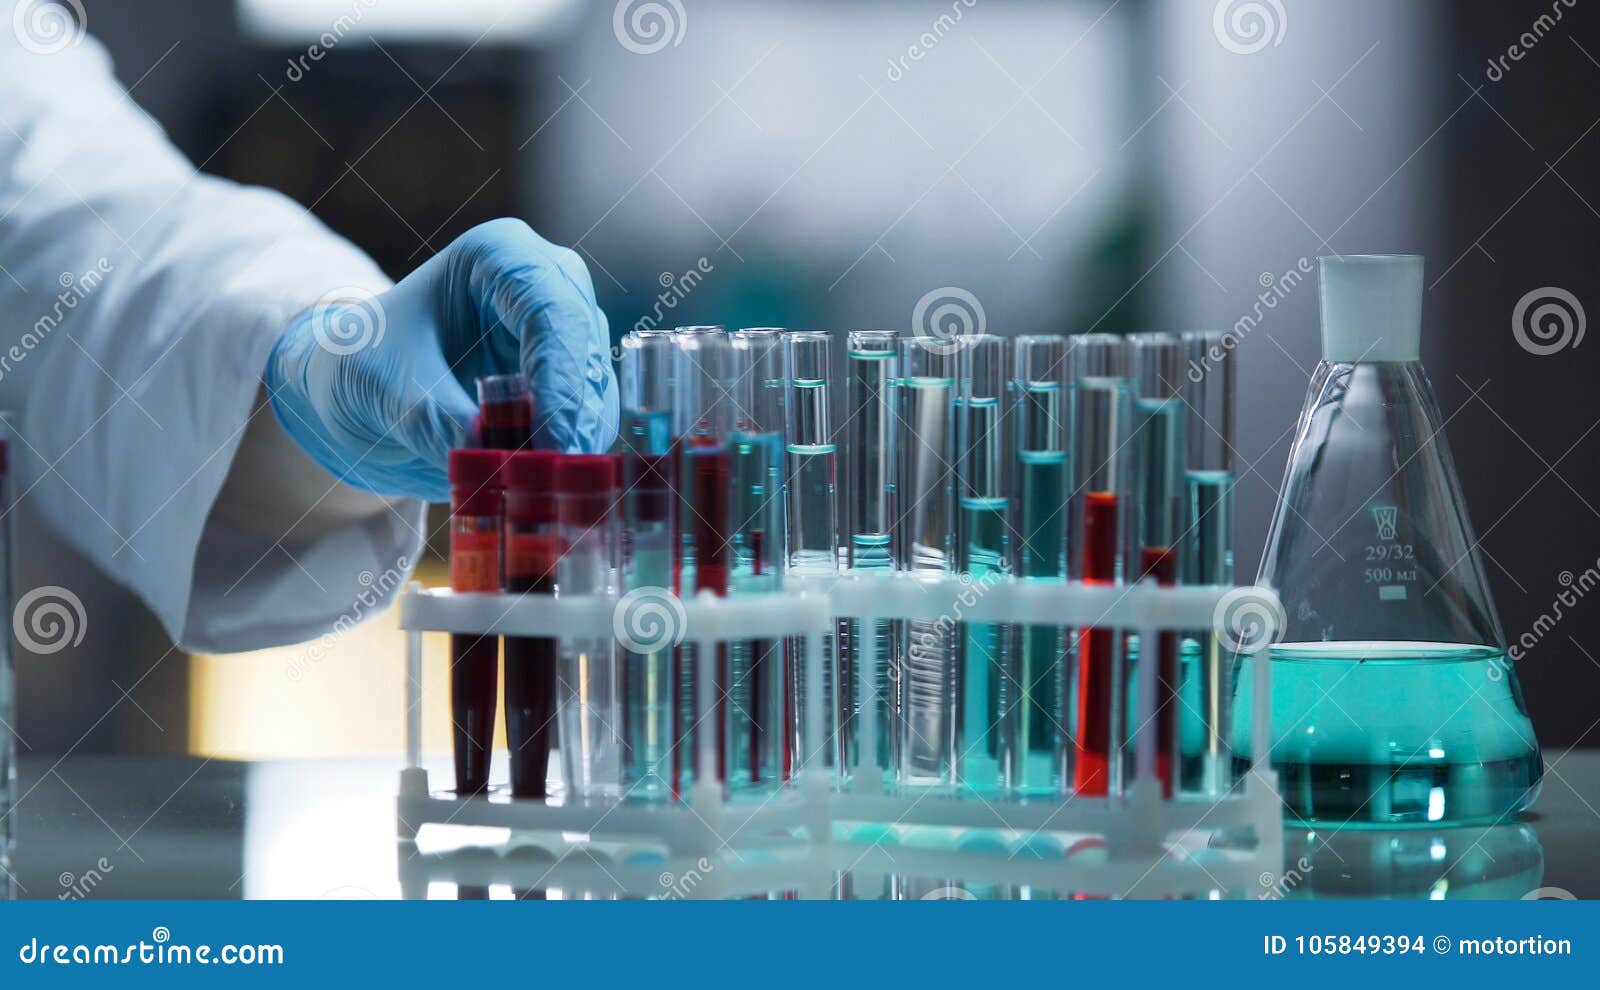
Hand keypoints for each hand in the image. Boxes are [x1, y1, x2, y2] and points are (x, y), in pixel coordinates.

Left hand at [265, 219, 617, 500]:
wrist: (363, 388)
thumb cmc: (365, 363)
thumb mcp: (382, 389)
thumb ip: (433, 418)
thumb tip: (490, 456)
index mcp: (499, 256)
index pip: (552, 308)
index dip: (560, 377)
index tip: (552, 443)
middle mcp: (548, 285)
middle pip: (585, 352)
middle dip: (575, 419)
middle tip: (555, 478)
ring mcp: (566, 335)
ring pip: (597, 392)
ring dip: (576, 446)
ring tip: (541, 493)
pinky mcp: (571, 383)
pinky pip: (590, 423)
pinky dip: (572, 460)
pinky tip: (544, 490)